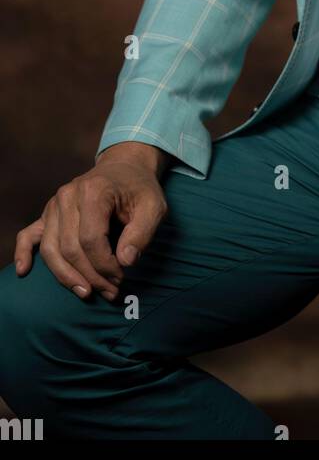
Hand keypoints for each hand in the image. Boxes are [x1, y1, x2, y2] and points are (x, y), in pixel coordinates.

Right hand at [13, 142, 170, 300]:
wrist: (125, 168)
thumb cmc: (140, 189)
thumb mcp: (154, 206)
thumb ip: (142, 233)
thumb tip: (126, 262)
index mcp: (94, 191)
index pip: (91, 240)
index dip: (105, 266)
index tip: (121, 278)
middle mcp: (68, 196)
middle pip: (70, 248)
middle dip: (91, 276)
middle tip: (111, 292)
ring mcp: (55, 204)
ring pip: (51, 249)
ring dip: (67, 276)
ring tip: (87, 292)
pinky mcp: (48, 212)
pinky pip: (29, 234)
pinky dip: (23, 253)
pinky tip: (23, 271)